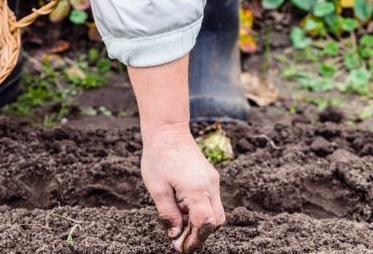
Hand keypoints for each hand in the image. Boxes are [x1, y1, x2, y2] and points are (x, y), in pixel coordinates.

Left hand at [141, 122, 224, 252]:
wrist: (167, 130)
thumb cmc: (159, 157)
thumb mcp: (157, 189)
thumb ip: (168, 214)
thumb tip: (175, 235)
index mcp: (197, 189)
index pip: (204, 224)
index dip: (195, 240)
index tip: (182, 248)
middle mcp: (210, 186)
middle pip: (215, 222)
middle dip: (200, 234)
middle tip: (180, 239)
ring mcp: (212, 181)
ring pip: (215, 213)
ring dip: (199, 222)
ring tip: (177, 220)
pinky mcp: (210, 178)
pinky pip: (210, 201)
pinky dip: (199, 210)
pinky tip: (181, 207)